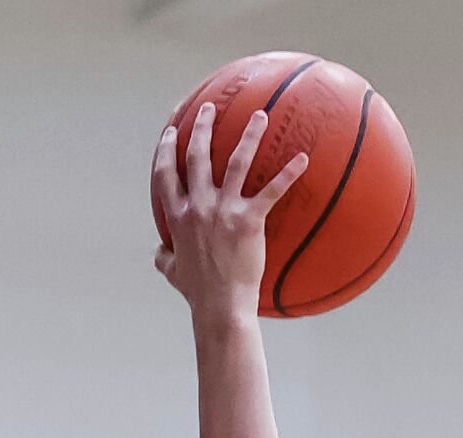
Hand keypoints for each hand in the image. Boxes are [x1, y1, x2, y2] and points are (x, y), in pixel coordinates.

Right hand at [153, 103, 308, 323]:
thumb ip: (164, 256)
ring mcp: (223, 211)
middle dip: (202, 127)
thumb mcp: (172, 271)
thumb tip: (159, 253)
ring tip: (260, 115)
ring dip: (248, 135)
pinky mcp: (249, 221)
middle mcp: (198, 206)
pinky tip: (303, 159)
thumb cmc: (198, 292)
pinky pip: (272, 191)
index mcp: (178, 215)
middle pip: (197, 156)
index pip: (165, 173)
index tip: (170, 130)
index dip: (166, 148)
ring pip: (236, 162)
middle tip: (209, 107)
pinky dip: (289, 174)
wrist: (220, 306)